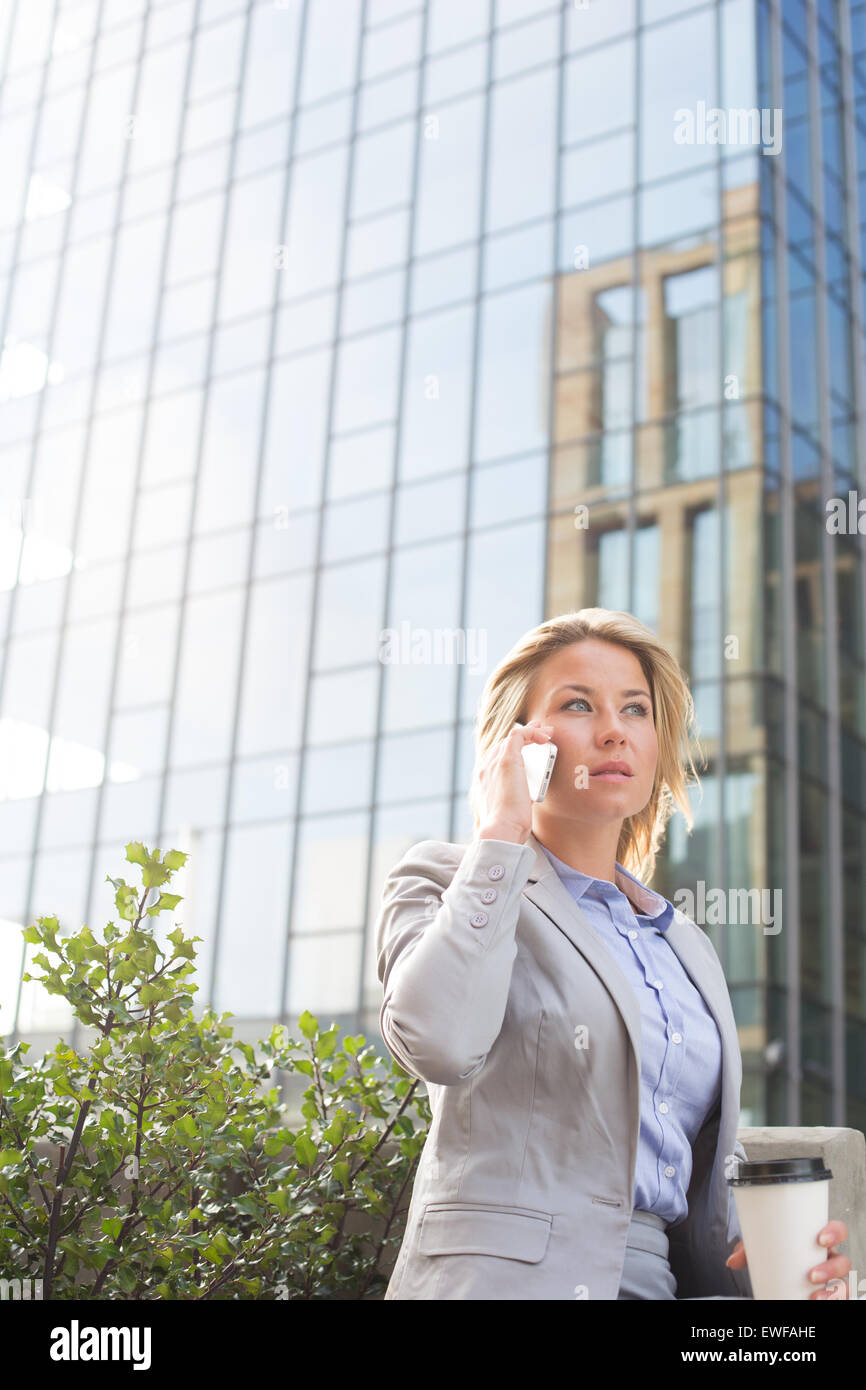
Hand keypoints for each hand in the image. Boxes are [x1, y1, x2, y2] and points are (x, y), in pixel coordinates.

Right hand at [474, 719, 553, 844]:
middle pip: (504, 744)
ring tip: (545, 732)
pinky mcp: (507, 760)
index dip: (513, 751)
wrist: (501, 830)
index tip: (528, 750)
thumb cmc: (508, 826)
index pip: (496, 758)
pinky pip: (518, 735)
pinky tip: (544, 737)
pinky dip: (532, 732)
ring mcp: (494, 762)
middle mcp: (485, 768)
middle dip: (522, 737)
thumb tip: (528, 794)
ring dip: (530, 732)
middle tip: (539, 735)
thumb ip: (516, 797)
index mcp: (484, 780)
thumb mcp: (510, 809)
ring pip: (511, 737)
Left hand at [725, 1220, 850, 1298]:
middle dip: (831, 1268)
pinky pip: (837, 1298)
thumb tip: (732, 1261)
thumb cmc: (774, 1252)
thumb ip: (748, 1251)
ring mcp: (830, 1277)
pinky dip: (832, 1300)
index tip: (820, 1239)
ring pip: (843, 1283)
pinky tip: (819, 1302)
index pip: (836, 1230)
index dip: (834, 1232)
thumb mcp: (761, 1247)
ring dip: (833, 1290)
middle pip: (843, 1260)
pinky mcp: (826, 1292)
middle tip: (811, 1274)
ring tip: (815, 1296)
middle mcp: (828, 1258)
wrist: (772, 1275)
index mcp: (817, 1240)